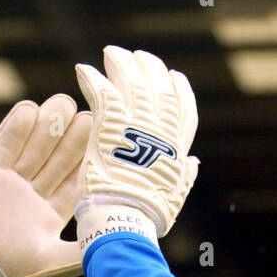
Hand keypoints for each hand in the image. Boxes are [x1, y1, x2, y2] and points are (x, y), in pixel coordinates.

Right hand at [0, 94, 92, 276]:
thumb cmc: (10, 269)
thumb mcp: (52, 262)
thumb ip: (79, 253)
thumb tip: (116, 248)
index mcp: (50, 214)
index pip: (73, 182)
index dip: (87, 162)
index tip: (102, 143)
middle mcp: (32, 195)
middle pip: (56, 160)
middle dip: (71, 139)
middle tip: (88, 116)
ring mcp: (10, 181)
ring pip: (32, 148)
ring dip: (47, 126)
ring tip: (63, 104)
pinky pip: (3, 144)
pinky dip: (15, 128)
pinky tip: (29, 109)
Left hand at [73, 46, 198, 251]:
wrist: (125, 222)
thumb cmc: (147, 218)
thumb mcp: (174, 197)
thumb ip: (184, 175)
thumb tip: (193, 161)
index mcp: (177, 147)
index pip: (183, 109)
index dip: (179, 91)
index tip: (173, 76)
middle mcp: (160, 131)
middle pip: (158, 88)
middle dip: (149, 69)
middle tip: (139, 57)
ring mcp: (136, 126)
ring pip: (132, 83)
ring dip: (121, 65)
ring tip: (112, 54)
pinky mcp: (110, 127)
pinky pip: (102, 93)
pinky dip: (92, 79)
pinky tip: (83, 69)